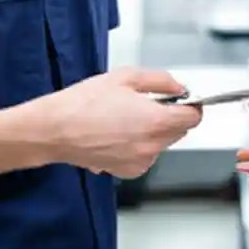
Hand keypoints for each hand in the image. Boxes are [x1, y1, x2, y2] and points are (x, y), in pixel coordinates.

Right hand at [36, 67, 202, 178]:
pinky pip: (145, 155)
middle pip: (179, 131)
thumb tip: (180, 88)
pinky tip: (118, 134)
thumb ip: (161, 81)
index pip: (194, 118)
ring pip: (162, 143)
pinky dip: (139, 145)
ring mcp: (140, 161)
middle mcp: (152, 146)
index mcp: (156, 121)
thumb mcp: (126, 77)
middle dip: (171, 116)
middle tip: (147, 104)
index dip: (192, 106)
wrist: (54, 130)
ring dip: (154, 131)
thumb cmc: (84, 103)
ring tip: (126, 118)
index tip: (185, 100)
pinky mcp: (128, 171)